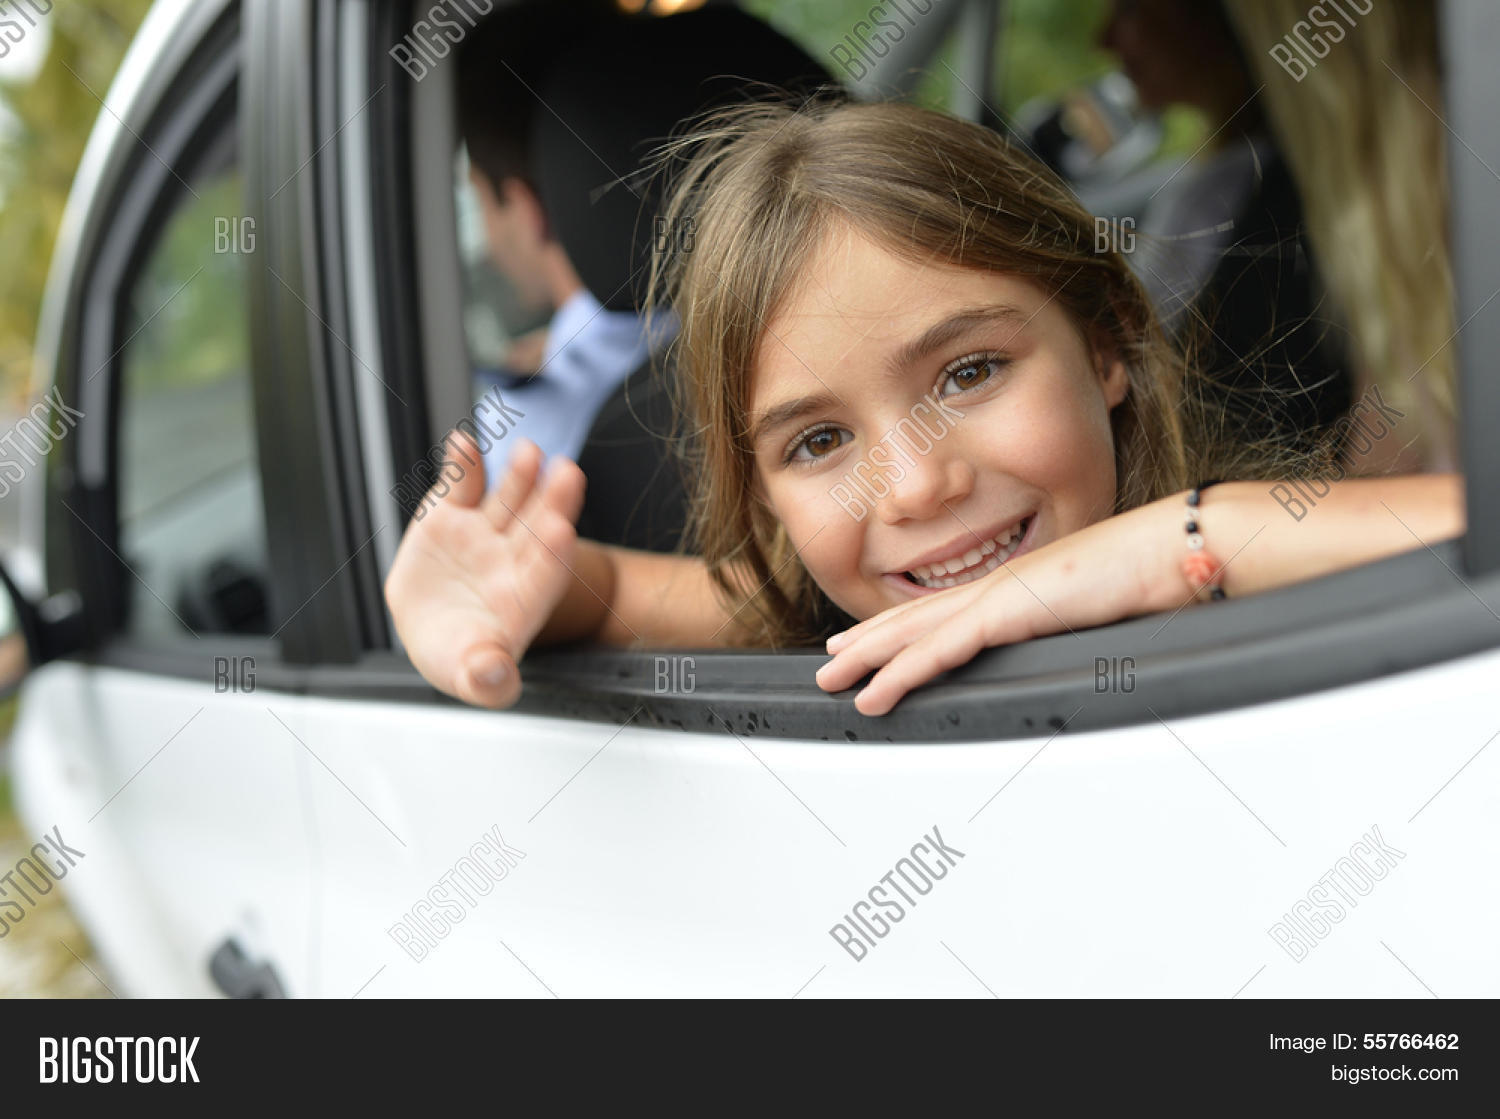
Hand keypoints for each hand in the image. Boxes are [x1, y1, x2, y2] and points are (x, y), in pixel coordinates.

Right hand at [384, 431, 584, 707]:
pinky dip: (463, 463)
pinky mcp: (453, 514)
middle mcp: (512, 561)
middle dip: (553, 502)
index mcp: (524, 600)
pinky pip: (462, 483)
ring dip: (520, 475)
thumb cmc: (462, 655)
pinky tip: (464, 444)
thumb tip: (493, 678)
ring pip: (509, 498)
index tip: (561, 533)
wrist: (433, 628)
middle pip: (537, 527)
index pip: (545, 576)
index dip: (552, 556)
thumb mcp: (471, 676)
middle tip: (569, 476)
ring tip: (529, 453)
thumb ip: (487, 679)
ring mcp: (485, 533)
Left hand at [814, 502, 1176, 715]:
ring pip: (914, 632)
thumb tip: (1072, 649)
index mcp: (1020, 584)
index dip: (900, 627)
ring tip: (831, 680)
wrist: (1181, 549)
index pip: (944, 610)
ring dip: (868, 658)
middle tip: (830, 662)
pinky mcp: (1009, 610)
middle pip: (915, 618)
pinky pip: (942, 648)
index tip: (868, 641)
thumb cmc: (1156, 576)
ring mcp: (1000, 595)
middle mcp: (1000, 585)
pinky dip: (903, 672)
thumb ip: (1073, 631)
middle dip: (867, 641)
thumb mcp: (1101, 614)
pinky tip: (876, 691)